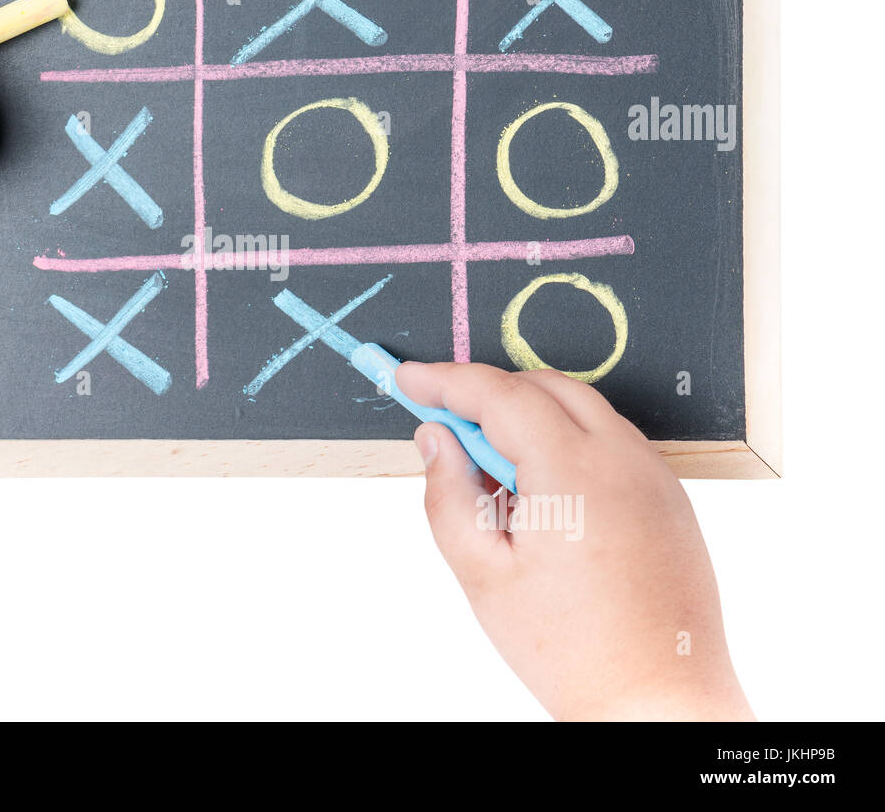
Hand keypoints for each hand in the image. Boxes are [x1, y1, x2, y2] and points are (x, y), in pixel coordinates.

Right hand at [396, 361, 752, 720]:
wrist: (658, 701)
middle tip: (443, 426)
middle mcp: (624, 460)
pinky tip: (541, 500)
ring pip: (581, 410)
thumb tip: (435, 440)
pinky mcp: (669, 498)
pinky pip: (610, 443)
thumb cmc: (572, 649)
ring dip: (529, 419)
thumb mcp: (483, 573)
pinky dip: (566, 443)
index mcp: (575, 473)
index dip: (445, 380)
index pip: (499, 394)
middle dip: (487, 394)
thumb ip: (449, 495)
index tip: (409, 377)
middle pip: (543, 387)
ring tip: (494, 484)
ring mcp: (655, 476)